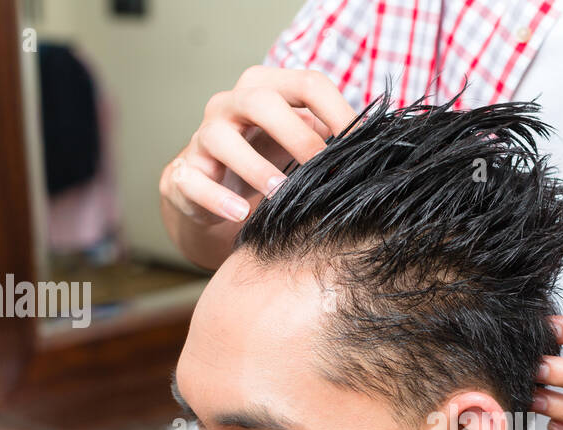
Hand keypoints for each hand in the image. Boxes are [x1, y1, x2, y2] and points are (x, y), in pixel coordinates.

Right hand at [160, 67, 355, 230]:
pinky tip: (241, 214)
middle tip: (322, 167)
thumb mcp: (300, 145)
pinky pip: (194, 182)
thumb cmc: (268, 161)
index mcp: (267, 90)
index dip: (338, 110)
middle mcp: (231, 105)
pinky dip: (217, 199)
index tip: (363, 143)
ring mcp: (204, 137)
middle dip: (296, 134)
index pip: (306, 83)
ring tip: (282, 193)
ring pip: (220, 138)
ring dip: (255, 167)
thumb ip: (330, 141)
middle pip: (259, 100)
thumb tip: (378, 152)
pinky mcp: (184, 174)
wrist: (214, 193)